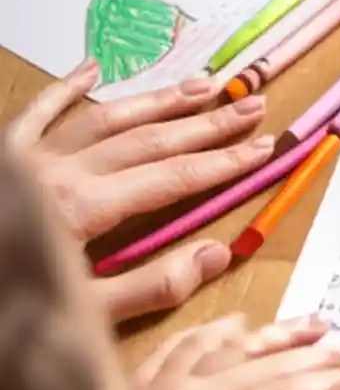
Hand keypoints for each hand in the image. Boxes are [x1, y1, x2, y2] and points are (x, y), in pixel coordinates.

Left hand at [5, 69, 272, 322]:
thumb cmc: (6, 314)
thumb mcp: (82, 319)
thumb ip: (151, 287)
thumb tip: (217, 253)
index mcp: (84, 210)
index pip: (173, 179)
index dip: (224, 164)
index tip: (265, 149)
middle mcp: (58, 173)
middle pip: (148, 139)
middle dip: (206, 123)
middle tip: (252, 104)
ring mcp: (26, 159)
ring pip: (103, 118)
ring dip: (157, 100)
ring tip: (203, 85)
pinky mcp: (1, 158)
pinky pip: (35, 115)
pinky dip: (65, 91)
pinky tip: (93, 71)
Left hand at [132, 314, 339, 389]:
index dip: (324, 383)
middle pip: (266, 365)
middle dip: (314, 354)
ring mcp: (160, 388)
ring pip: (229, 347)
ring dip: (274, 333)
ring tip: (309, 323)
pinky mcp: (133, 388)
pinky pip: (178, 347)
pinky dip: (210, 332)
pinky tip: (231, 323)